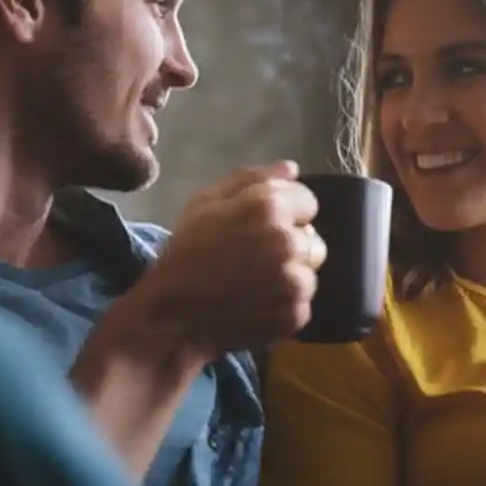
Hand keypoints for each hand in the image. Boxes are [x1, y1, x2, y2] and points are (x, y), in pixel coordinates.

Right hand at [129, 160, 327, 362]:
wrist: (172, 316)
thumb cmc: (185, 253)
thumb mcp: (206, 203)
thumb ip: (252, 179)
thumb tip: (292, 169)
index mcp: (269, 208)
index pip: (308, 202)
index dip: (286, 213)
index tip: (261, 229)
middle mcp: (288, 242)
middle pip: (312, 240)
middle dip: (290, 247)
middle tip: (255, 260)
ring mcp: (295, 282)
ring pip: (308, 274)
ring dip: (288, 278)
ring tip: (253, 285)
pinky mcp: (295, 315)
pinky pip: (301, 305)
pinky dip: (283, 307)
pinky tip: (255, 306)